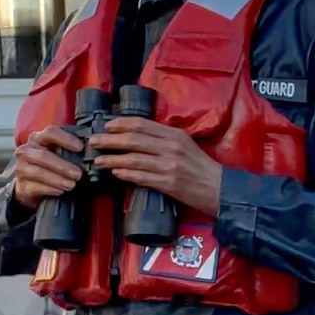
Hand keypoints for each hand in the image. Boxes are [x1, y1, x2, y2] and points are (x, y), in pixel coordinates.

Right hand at [11, 126, 83, 210]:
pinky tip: (60, 191)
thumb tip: (90, 151)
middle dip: (63, 166)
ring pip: (39, 172)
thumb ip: (68, 151)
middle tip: (78, 174)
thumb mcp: (57, 154)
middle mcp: (26, 151)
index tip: (80, 148)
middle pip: (43, 155)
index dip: (65, 139)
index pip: (50, 133)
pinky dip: (49, 189)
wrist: (29, 186)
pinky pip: (35, 187)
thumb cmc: (48, 166)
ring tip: (72, 185)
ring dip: (58, 179)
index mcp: (37, 139)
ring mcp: (21, 168)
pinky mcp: (21, 186)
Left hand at [93, 116, 222, 216]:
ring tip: (99, 160)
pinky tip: (115, 173)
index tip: (106, 126)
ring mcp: (169, 166)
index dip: (121, 124)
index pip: (142, 124)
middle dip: (110, 140)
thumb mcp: (185, 145)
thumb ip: (164, 140)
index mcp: (175, 135)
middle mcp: (171, 147)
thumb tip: (138, 138)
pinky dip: (126, 174)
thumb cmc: (201, 168)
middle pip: (134, 139)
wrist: (220, 189)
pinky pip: (141, 177)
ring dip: (113, 159)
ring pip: (134, 159)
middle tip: (94, 141)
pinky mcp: (169, 183)